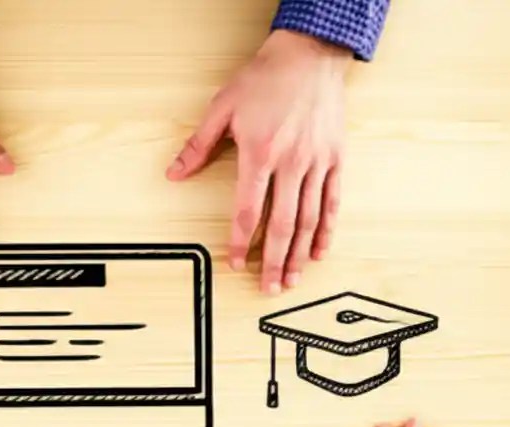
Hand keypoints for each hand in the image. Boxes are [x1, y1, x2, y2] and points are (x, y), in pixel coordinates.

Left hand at [168, 31, 348, 293]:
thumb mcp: (222, 108)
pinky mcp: (335, 158)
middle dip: (274, 261)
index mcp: (260, 154)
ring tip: (291, 280)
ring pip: (308, 219)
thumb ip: (198, 146)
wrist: (309, 55)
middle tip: (268, 288)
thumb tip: (174, 174)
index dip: (241, 242)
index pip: (248, 211)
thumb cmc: (264, 80)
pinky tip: (318, 251)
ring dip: (299, 254)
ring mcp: (316, 163)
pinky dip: (325, 229)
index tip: (236, 263)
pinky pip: (331, 201)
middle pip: (282, 225)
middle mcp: (291, 164)